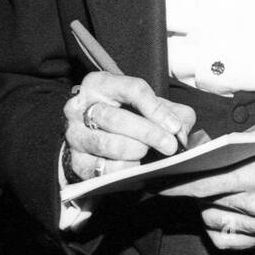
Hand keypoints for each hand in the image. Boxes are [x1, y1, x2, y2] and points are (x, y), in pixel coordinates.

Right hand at [62, 72, 195, 181]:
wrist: (103, 137)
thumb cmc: (131, 115)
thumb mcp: (154, 107)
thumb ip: (174, 114)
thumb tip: (180, 131)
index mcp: (101, 84)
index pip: (130, 89)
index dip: (155, 108)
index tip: (173, 126)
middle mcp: (80, 106)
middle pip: (114, 117)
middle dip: (147, 133)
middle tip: (169, 145)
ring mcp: (74, 134)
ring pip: (103, 142)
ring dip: (131, 150)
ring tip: (147, 154)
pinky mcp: (75, 160)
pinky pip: (96, 168)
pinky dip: (119, 170)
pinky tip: (134, 168)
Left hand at [156, 127, 254, 249]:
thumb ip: (243, 140)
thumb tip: (208, 144)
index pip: (207, 181)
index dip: (179, 182)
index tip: (161, 180)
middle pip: (207, 199)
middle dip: (189, 190)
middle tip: (176, 181)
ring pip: (213, 218)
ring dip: (203, 206)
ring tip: (205, 192)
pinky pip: (227, 239)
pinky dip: (215, 227)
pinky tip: (216, 213)